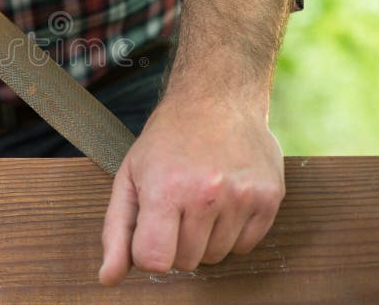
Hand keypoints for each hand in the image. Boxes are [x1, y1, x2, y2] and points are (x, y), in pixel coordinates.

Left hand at [98, 91, 284, 284]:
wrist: (215, 99)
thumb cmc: (165, 141)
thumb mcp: (129, 177)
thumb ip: (116, 231)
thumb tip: (108, 278)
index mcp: (166, 189)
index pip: (155, 261)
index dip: (148, 251)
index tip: (150, 228)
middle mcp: (207, 195)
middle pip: (186, 262)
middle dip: (176, 241)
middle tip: (176, 205)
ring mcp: (243, 197)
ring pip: (217, 257)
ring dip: (205, 237)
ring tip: (200, 198)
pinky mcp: (270, 198)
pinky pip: (246, 247)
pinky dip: (232, 232)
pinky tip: (224, 199)